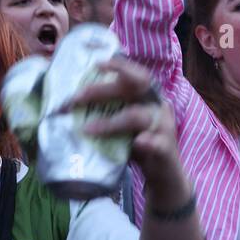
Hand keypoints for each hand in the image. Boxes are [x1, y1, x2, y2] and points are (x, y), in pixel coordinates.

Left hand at [65, 57, 185, 187]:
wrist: (163, 176)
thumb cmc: (138, 146)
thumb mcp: (123, 127)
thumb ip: (108, 114)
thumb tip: (73, 106)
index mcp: (147, 98)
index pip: (137, 75)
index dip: (121, 67)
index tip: (98, 64)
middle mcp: (157, 107)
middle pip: (134, 88)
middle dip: (103, 90)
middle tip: (76, 98)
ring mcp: (163, 126)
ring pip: (137, 116)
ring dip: (110, 122)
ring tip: (88, 129)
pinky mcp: (166, 148)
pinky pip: (155, 142)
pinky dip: (145, 142)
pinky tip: (137, 143)